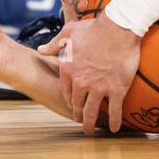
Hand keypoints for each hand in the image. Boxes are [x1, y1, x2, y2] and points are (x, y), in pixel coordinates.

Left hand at [39, 14, 140, 133]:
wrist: (118, 28)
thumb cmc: (94, 28)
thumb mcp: (69, 32)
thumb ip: (54, 44)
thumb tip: (41, 50)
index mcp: (69, 70)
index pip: (66, 91)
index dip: (69, 100)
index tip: (72, 105)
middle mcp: (81, 83)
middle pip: (77, 104)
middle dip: (77, 115)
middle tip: (79, 122)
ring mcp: (99, 88)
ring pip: (92, 111)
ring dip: (90, 123)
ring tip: (90, 131)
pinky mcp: (116, 90)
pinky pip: (114, 110)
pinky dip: (115, 121)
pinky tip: (115, 129)